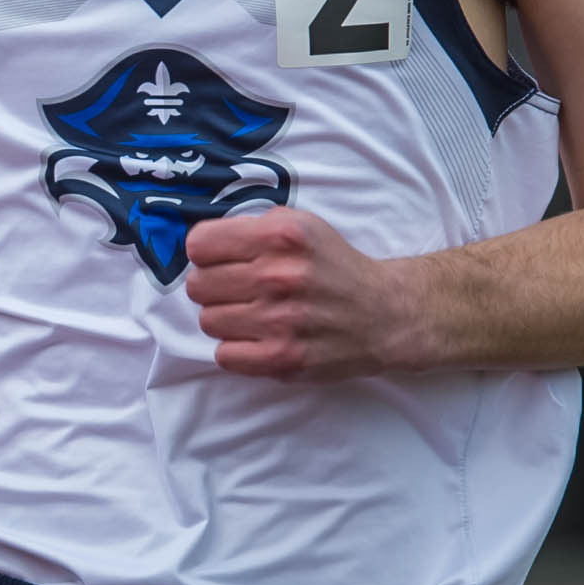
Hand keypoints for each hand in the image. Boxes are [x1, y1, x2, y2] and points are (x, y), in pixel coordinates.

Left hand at [185, 208, 421, 380]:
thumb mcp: (300, 225)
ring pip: (208, 321)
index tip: (223, 260)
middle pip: (197, 286)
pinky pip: (224, 355)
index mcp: (280, 236)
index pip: (198, 245)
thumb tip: (199, 245)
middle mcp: (279, 276)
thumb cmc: (334, 267)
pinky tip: (260, 338)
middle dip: (215, 287)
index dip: (207, 254)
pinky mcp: (283, 359)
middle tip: (242, 290)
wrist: (386, 314)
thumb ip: (250, 227)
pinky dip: (237, 349)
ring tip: (255, 314)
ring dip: (226, 319)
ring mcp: (280, 321)